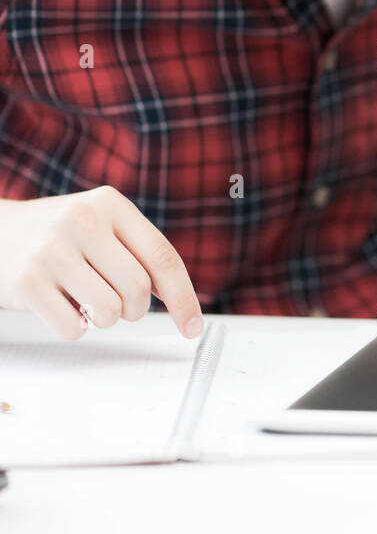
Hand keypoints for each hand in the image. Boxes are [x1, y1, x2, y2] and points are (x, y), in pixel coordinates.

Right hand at [0, 185, 203, 341]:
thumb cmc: (59, 234)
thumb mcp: (101, 223)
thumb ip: (138, 251)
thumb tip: (181, 299)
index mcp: (110, 204)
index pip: (163, 257)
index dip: (184, 297)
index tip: (193, 327)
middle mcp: (82, 220)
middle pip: (138, 290)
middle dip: (134, 309)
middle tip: (117, 302)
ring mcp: (51, 250)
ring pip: (109, 312)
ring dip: (104, 319)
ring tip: (84, 299)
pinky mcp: (26, 282)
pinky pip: (74, 329)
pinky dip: (74, 327)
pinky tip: (59, 304)